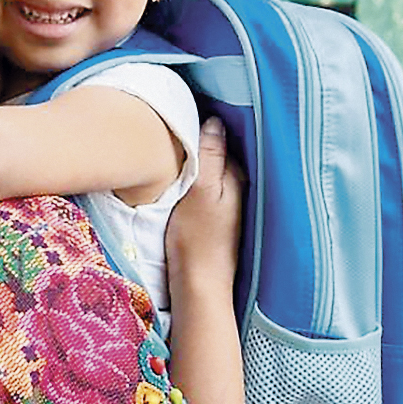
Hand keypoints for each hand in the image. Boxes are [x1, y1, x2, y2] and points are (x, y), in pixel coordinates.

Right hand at [165, 118, 242, 289]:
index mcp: (236, 175)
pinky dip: (190, 180)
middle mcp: (235, 186)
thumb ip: (209, 155)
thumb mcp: (200, 190)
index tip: (174, 119)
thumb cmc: (196, 238)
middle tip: (166, 134)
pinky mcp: (212, 217)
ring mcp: (225, 203)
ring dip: (192, 162)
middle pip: (213, 153)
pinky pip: (201, 187)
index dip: (199, 126)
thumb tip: (215, 121)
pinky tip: (175, 181)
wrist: (197, 284)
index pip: (219, 137)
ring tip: (168, 153)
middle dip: (196, 143)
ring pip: (206, 171)